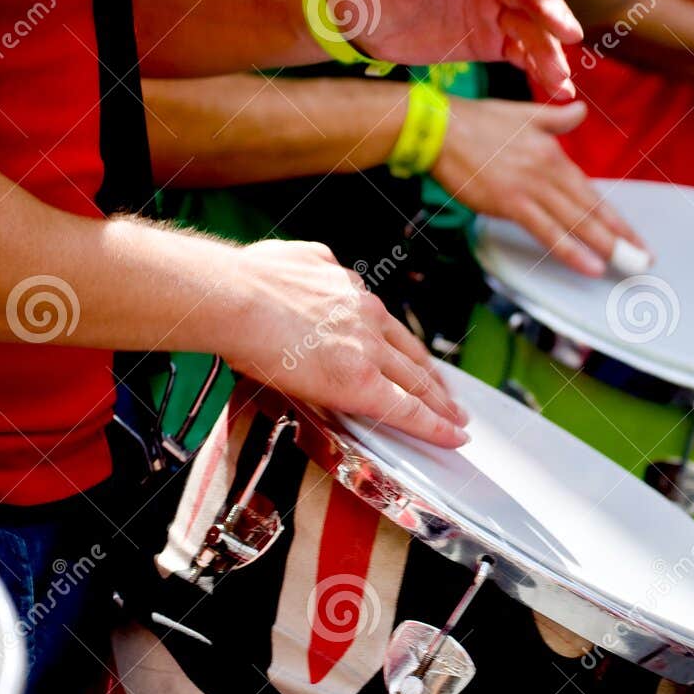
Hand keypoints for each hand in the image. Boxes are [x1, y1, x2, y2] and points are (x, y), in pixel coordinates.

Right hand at [227, 239, 468, 447]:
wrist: (237, 299)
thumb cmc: (246, 282)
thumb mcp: (294, 257)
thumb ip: (315, 266)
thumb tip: (317, 267)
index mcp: (349, 290)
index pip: (387, 325)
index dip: (404, 347)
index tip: (415, 360)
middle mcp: (367, 317)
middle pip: (410, 354)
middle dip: (433, 378)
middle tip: (450, 396)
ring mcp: (368, 350)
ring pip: (416, 381)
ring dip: (441, 402)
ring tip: (457, 419)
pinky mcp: (363, 383)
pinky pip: (407, 410)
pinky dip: (434, 425)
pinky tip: (452, 436)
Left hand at [330, 0, 582, 99]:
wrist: (355, 20)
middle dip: (550, 15)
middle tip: (570, 36)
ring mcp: (490, 9)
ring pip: (530, 28)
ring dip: (550, 53)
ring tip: (563, 82)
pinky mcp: (489, 39)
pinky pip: (521, 52)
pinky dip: (540, 68)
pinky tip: (557, 90)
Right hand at [433, 98, 644, 277]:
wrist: (442, 128)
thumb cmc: (477, 122)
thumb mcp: (525, 114)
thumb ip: (556, 118)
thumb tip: (580, 111)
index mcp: (554, 153)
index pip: (592, 193)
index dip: (616, 219)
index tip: (635, 238)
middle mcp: (549, 172)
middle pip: (592, 210)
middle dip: (621, 238)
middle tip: (644, 260)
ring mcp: (532, 189)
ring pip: (576, 222)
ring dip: (605, 246)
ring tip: (628, 266)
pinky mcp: (511, 203)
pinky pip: (548, 233)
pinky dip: (572, 250)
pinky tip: (591, 265)